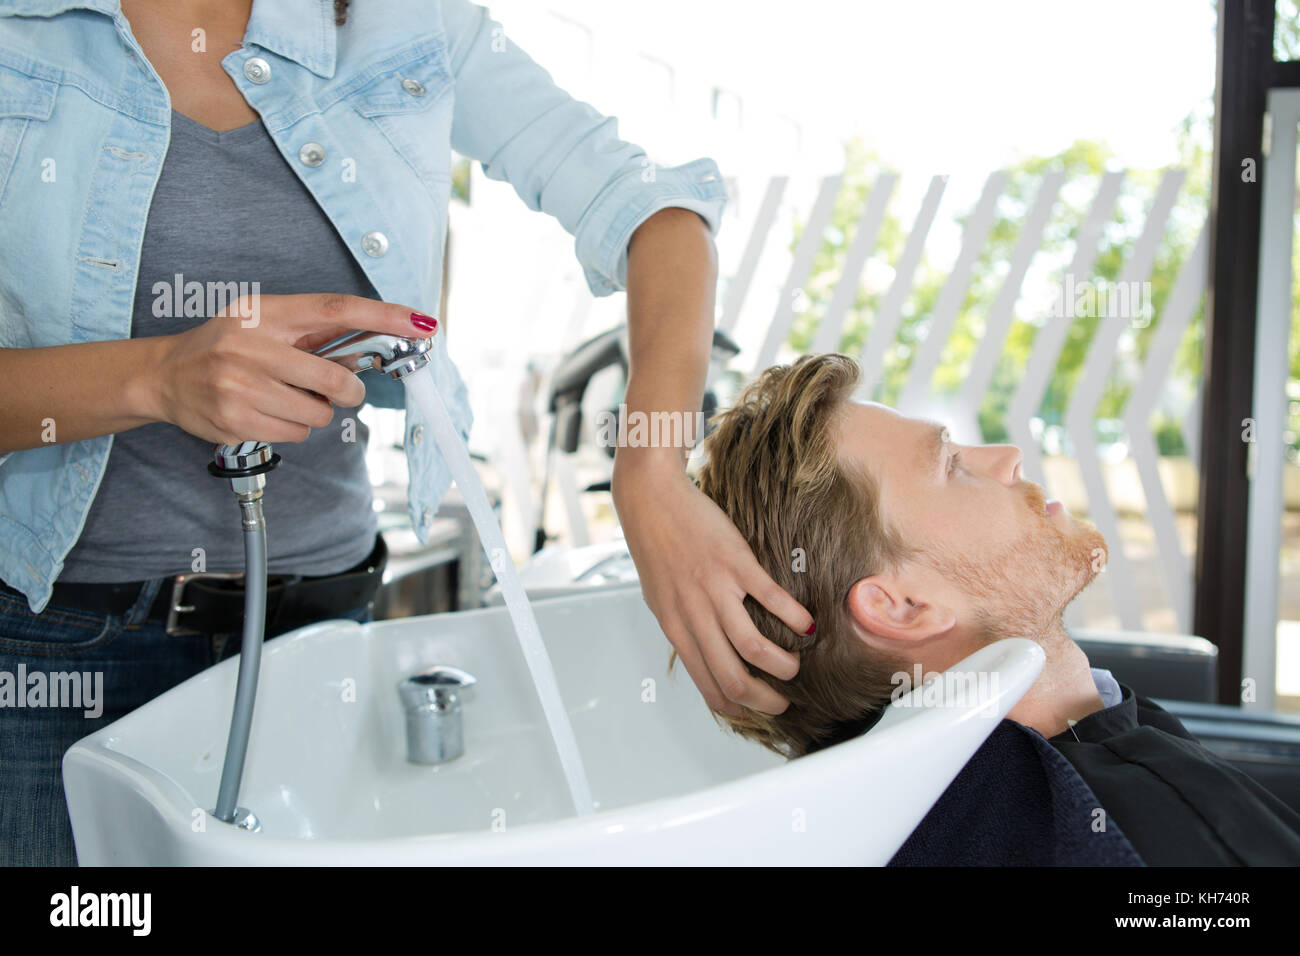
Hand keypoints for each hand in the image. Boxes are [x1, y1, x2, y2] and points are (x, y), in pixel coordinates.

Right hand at [145, 293, 437, 444]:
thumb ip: (312, 330)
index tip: (421, 323)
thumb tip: (371, 346)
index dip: (384, 316)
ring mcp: (240, 385)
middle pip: (334, 379)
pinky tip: (266, 411)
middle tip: (342, 390)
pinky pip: (294, 434)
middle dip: (347, 391)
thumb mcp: (263, 321)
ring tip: (284, 396)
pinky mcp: (234, 419)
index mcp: (267, 313)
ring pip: (317, 414)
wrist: (165, 374)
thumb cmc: (225, 345)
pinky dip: (292, 428)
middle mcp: (252, 346)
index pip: (337, 309)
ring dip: (313, 412)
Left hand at [613, 455, 810, 715]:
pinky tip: (807, 625)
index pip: (709, 688)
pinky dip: (795, 619)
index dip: (739, 708)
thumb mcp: (661, 600)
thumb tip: (703, 656)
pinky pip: (773, 600)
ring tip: (796, 665)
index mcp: (677, 630)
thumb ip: (683, 628)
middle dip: (766, 700)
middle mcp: (694, 616)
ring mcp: (716, 590)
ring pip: (755, 649)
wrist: (650, 501)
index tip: (757, 708)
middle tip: (784, 700)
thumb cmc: (655, 549)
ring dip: (784, 666)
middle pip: (735, 679)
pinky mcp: (736, 563)